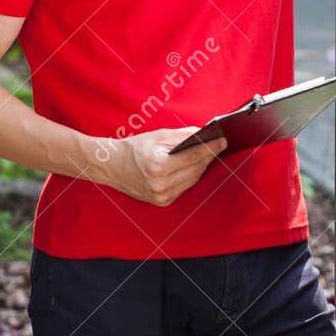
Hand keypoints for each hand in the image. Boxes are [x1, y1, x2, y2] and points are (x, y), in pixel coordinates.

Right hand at [90, 126, 226, 205]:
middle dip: (208, 156)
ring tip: (210, 153)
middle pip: (195, 169)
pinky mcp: (162, 202)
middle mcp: (160, 184)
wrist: (112, 167)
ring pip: (192, 179)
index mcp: (157, 166)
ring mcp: (161, 196)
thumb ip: (182, 136)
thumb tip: (203, 134)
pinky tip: (197, 166)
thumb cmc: (134, 148)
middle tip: (220, 144)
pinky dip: (192, 176)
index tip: (223, 139)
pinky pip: (184, 187)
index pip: (192, 156)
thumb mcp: (157, 136)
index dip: (210, 147)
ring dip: (202, 166)